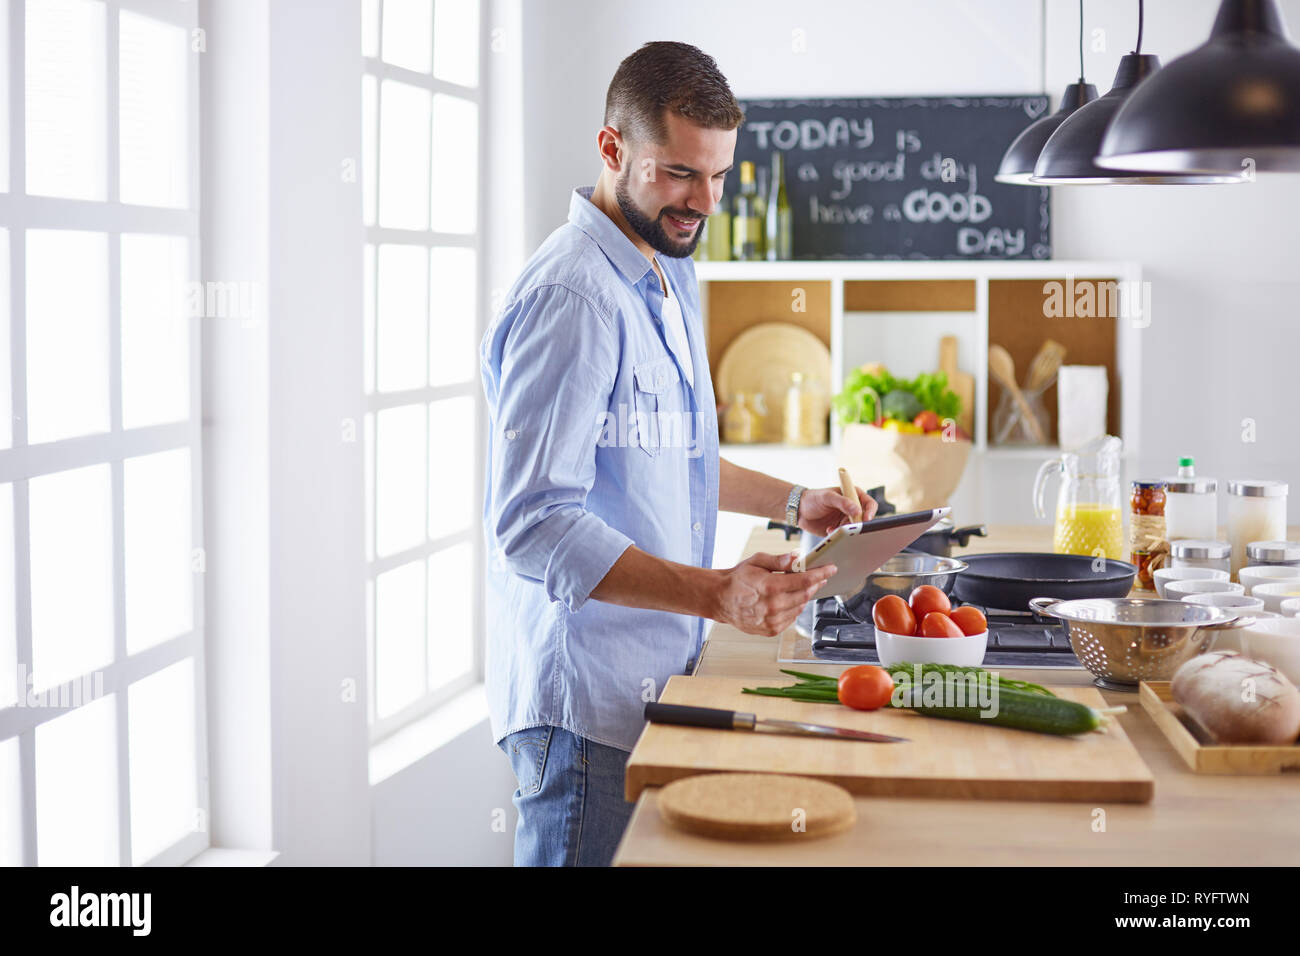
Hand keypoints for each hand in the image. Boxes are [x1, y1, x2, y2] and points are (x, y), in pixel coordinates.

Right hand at [713, 552, 836, 636]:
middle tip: (819, 577)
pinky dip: (794, 608)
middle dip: (815, 585)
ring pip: (799, 608)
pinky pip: (791, 618)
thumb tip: (796, 556)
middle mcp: (772, 606)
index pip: (803, 581)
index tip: (830, 569)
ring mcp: (772, 621)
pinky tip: (788, 600)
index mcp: (769, 587)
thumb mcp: (756, 562)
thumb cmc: (737, 579)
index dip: (820, 574)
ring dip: (804, 597)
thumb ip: (778, 560)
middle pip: (805, 595)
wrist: (720, 599)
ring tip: (801, 587)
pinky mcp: (771, 630)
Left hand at [796, 484, 877, 536]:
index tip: (866, 519)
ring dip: (846, 530)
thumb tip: (857, 510)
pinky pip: (845, 536)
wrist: (799, 510)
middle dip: (858, 525)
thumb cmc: (813, 498)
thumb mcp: (827, 497)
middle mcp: (852, 508)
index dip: (871, 512)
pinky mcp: (839, 529)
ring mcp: (846, 520)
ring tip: (833, 527)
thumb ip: (842, 502)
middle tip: (847, 527)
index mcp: (853, 496)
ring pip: (854, 529)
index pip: (869, 504)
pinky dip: (839, 535)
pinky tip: (828, 530)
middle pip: (864, 519)